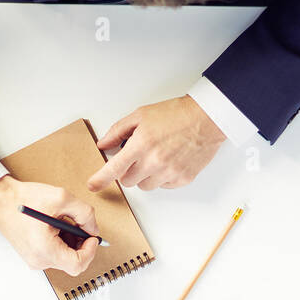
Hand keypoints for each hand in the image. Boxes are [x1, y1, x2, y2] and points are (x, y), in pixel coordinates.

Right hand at [0, 175, 100, 275]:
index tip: (91, 236)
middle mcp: (39, 260)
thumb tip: (93, 228)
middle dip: (80, 245)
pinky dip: (60, 243)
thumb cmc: (24, 199)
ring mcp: (34, 260)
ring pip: (64, 259)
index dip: (90, 251)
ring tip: (61, 222)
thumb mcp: (61, 198)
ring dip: (70, 242)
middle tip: (78, 225)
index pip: (78, 264)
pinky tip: (54, 227)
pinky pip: (54, 255)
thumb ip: (84, 214)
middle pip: (72, 263)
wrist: (0, 199)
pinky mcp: (32, 256)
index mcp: (45, 250)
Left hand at [87, 96, 225, 192]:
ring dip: (145, 175)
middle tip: (139, 155)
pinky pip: (163, 186)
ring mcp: (168, 173)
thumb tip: (104, 144)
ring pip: (145, 186)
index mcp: (141, 144)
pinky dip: (162, 177)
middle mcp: (154, 162)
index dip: (100, 179)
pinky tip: (169, 160)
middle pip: (128, 181)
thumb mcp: (141, 115)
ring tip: (156, 156)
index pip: (114, 169)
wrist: (206, 119)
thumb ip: (119, 131)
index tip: (93, 185)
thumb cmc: (176, 114)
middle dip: (128, 170)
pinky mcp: (181, 179)